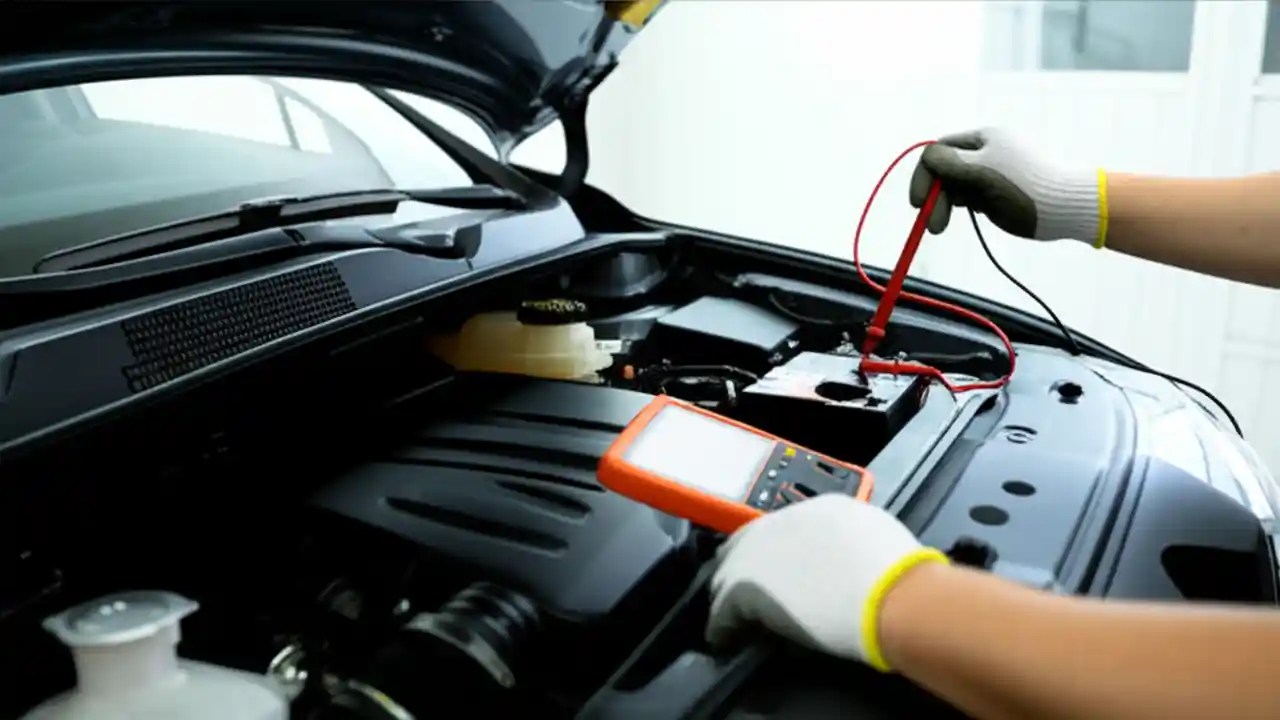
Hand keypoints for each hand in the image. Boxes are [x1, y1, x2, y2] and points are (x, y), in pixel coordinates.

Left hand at [704, 494, 948, 670]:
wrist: (893, 595)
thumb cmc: (900, 574)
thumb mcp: (879, 540)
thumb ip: (855, 544)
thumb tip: (851, 562)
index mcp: (824, 508)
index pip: (785, 528)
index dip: (780, 551)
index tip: (783, 570)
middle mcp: (785, 520)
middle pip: (747, 542)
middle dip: (745, 565)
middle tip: (750, 592)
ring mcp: (760, 551)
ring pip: (728, 571)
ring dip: (730, 593)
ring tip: (732, 618)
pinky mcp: (745, 585)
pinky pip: (723, 608)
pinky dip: (723, 625)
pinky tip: (724, 638)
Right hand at [910, 128, 1103, 244]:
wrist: (1065, 206)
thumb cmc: (1025, 186)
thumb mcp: (983, 172)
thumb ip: (951, 163)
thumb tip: (927, 156)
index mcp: (982, 140)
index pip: (939, 152)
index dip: (924, 175)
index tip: (918, 204)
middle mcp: (983, 153)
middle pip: (943, 171)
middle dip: (934, 196)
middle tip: (933, 227)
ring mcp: (989, 173)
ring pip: (953, 186)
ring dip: (944, 205)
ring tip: (943, 226)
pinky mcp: (994, 193)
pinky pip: (967, 197)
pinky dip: (960, 207)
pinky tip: (968, 216)